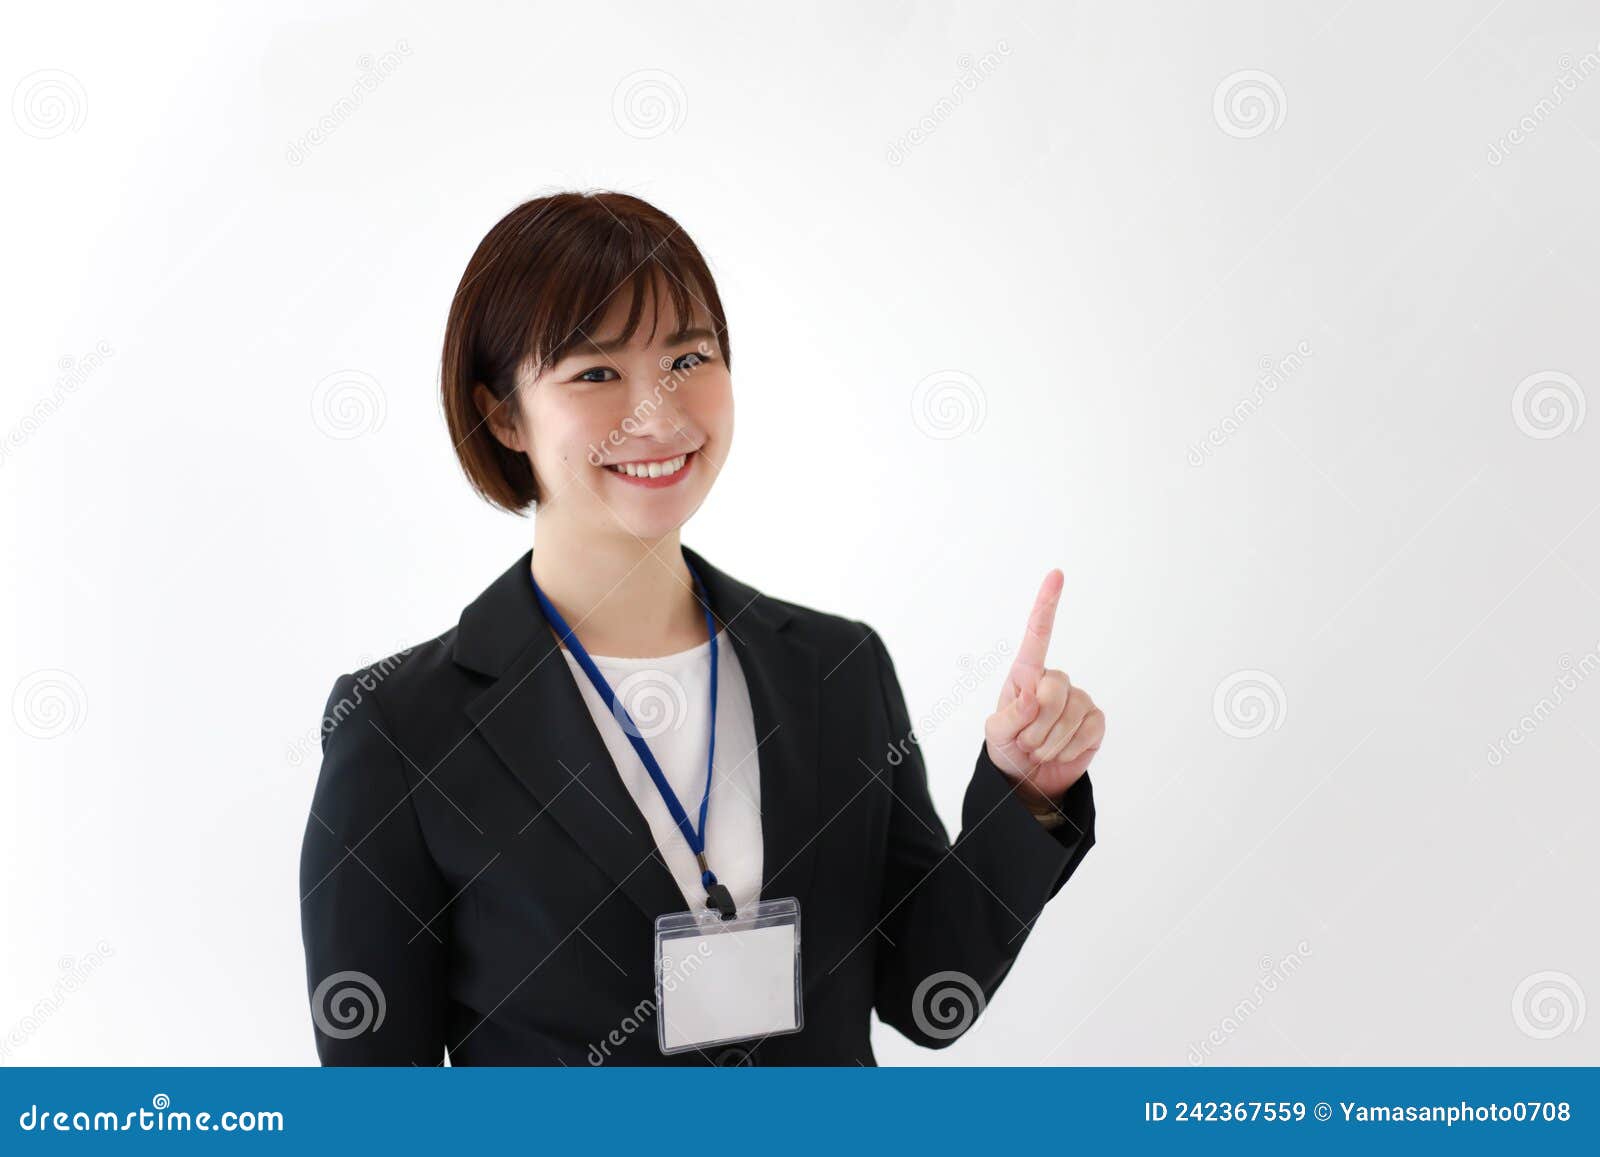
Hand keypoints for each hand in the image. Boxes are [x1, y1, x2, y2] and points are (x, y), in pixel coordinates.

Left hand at [984, 570, 1104, 810]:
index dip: (1047, 605)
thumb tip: (1031, 698)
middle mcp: (1054, 681)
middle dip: (1037, 725)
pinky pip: (1089, 730)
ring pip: (1072, 714)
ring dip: (1051, 742)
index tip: (1056, 574)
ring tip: (1040, 750)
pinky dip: (1070, 748)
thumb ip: (1008, 717)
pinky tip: (1062, 752)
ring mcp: (1077, 699)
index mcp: (1026, 675)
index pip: (1038, 635)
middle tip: (1027, 743)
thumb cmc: (1008, 748)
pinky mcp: (1095, 721)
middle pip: (1055, 689)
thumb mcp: (996, 735)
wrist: (1030, 781)